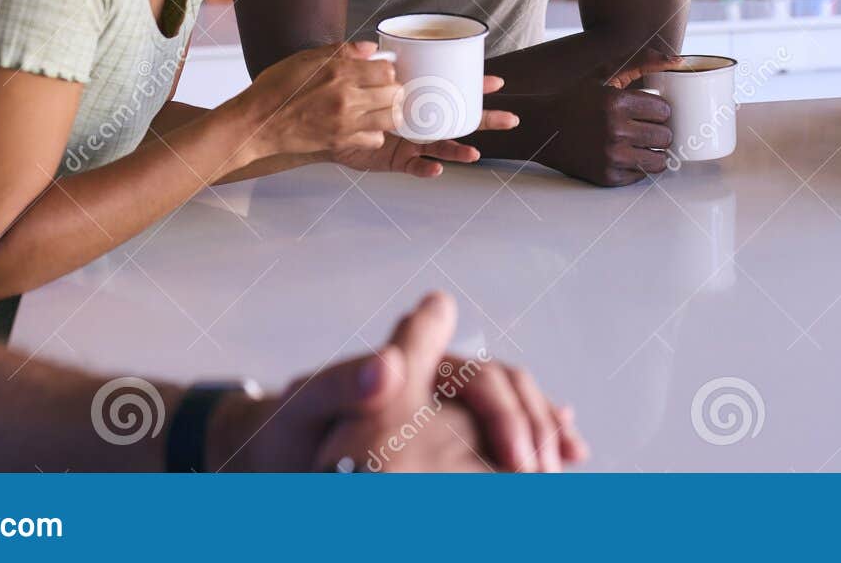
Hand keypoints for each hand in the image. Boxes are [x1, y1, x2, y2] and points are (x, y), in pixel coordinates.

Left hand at [209, 292, 584, 471]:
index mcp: (410, 363)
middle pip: (506, 396)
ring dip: (544, 435)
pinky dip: (530, 448)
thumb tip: (388, 364)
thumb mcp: (302, 409)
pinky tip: (557, 463)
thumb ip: (341, 384)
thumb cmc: (282, 434)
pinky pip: (499, 438)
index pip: (476, 375)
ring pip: (513, 415)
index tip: (519, 459)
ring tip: (569, 465)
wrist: (271, 460)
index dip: (506, 409)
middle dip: (535, 428)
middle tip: (545, 477)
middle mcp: (435, 383)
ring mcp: (443, 411)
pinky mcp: (445, 440)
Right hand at [232, 42, 399, 159]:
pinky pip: (375, 140)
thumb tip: (371, 49)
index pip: (387, 71)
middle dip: (393, 90)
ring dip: (389, 112)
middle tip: (382, 90)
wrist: (257, 122)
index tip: (378, 72)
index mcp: (339, 73)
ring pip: (392, 118)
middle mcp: (347, 98)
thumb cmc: (276, 88)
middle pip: (395, 94)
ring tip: (379, 108)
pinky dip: (375, 133)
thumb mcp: (306, 57)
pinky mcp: (341, 142)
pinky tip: (365, 126)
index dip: (386, 70)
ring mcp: (346, 123)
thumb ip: (343, 51)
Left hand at [330, 75, 520, 177]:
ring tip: (474, 153)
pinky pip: (416, 166)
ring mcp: (414, 143)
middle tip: (510, 119)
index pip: (454, 91)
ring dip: (460, 150)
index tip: (496, 82)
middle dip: (486, 120)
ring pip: (444, 146)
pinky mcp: (399, 160)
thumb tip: (381, 48)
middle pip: (460, 121)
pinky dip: (427, 168)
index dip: (475, 87)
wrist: (331, 126)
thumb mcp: (368, 79)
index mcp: (423, 102)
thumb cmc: (354, 103)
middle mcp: (423, 122)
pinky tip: (436, 168)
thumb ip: (375, 64)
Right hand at [540, 51, 679, 187]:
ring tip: (641, 141)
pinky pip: (643, 175)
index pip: (664, 110)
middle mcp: (613, 130)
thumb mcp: (605, 73)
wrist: (544, 129)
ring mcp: (610, 157)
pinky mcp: (607, 177)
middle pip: (665, 136)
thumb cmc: (578, 98)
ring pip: (659, 160)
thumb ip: (642, 60)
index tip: (649, 110)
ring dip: (655, 150)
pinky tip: (627, 154)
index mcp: (615, 102)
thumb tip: (679, 60)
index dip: (659, 110)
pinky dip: (640, 166)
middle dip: (660, 130)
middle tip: (646, 126)